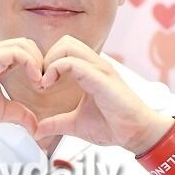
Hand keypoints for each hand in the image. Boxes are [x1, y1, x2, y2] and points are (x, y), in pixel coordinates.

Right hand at [0, 38, 42, 135]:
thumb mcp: (1, 111)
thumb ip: (20, 114)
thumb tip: (36, 127)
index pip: (25, 51)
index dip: (38, 66)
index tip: (42, 87)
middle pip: (28, 44)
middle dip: (41, 61)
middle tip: (43, 84)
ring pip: (24, 44)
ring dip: (38, 62)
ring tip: (39, 83)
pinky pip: (16, 52)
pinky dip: (31, 63)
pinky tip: (34, 80)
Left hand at [34, 35, 172, 152]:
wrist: (136, 134)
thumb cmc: (113, 125)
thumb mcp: (75, 124)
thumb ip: (56, 123)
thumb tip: (37, 130)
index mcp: (90, 70)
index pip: (65, 49)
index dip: (48, 62)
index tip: (41, 84)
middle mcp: (95, 64)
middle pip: (65, 41)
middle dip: (48, 57)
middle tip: (42, 81)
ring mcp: (98, 68)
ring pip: (68, 45)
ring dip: (50, 61)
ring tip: (45, 83)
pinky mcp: (100, 77)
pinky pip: (73, 62)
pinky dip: (55, 69)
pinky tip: (49, 85)